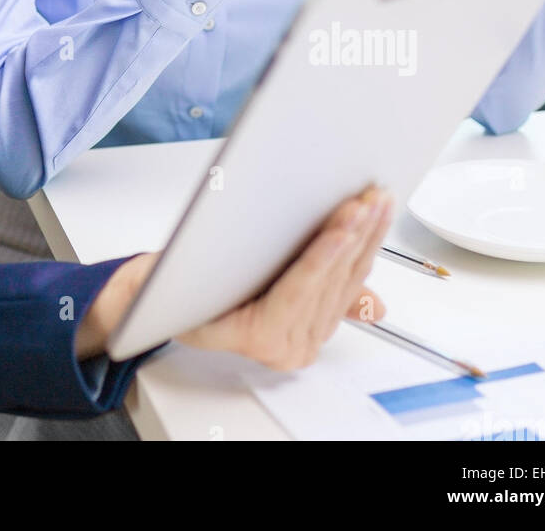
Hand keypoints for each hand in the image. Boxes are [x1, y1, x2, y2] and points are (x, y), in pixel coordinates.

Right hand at [75, 187, 392, 368]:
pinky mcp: (317, 324)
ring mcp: (307, 337)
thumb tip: (250, 256)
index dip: (324, 255)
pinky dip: (364, 253)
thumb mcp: (188, 280)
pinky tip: (376, 228)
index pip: (299, 289)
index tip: (343, 224)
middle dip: (355, 235)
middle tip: (368, 197)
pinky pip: (349, 287)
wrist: (167, 309)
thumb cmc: (177, 292)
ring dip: (367, 238)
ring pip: (347, 282)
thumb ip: (215, 266)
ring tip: (377, 202)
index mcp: (260, 337)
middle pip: (331, 282)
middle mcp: (289, 345)